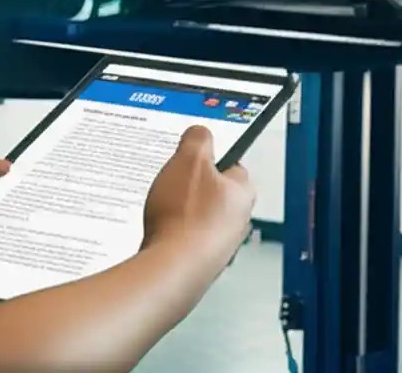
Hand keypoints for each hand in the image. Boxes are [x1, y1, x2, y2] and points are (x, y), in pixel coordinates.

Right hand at [142, 126, 255, 261]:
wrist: (172, 269)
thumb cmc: (186, 217)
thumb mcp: (189, 160)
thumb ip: (197, 140)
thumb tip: (201, 133)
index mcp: (243, 191)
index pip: (231, 164)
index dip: (209, 158)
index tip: (192, 156)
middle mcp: (238, 219)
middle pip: (213, 191)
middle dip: (190, 186)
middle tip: (172, 182)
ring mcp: (221, 243)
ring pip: (198, 216)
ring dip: (179, 211)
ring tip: (163, 209)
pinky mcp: (202, 261)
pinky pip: (186, 238)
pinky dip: (172, 233)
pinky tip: (159, 231)